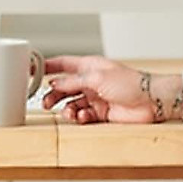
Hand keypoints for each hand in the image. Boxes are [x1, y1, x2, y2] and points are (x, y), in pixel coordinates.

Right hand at [42, 55, 182, 123]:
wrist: (151, 101)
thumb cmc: (130, 83)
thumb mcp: (96, 78)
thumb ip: (73, 81)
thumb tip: (54, 84)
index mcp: (89, 66)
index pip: (63, 64)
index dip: (47, 67)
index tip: (31, 71)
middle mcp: (90, 81)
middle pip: (64, 87)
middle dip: (53, 95)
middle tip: (46, 103)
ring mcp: (95, 97)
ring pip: (72, 103)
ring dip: (67, 109)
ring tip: (68, 113)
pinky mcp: (101, 113)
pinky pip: (83, 115)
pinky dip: (80, 117)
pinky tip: (82, 117)